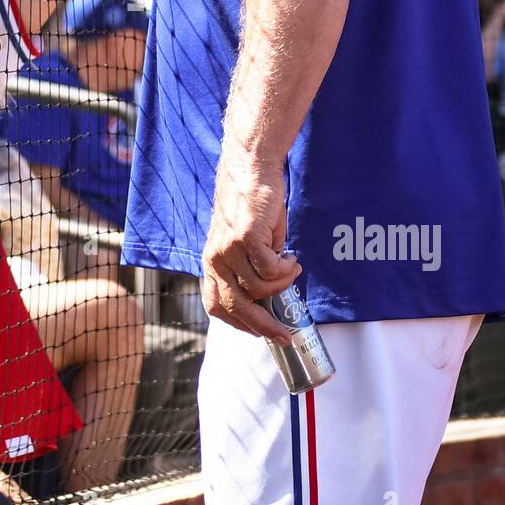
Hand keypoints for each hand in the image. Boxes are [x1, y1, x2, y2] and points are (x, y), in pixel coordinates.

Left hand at [201, 158, 299, 341]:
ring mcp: (229, 249)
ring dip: (283, 285)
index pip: (215, 305)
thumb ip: (249, 267)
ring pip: (260, 289)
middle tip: (285, 335)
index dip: (237, 323)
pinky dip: (286, 270)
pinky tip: (292, 258)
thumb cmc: (251, 206)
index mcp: (212, 262)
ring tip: (293, 269)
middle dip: (263, 326)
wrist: (250, 169)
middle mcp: (215, 259)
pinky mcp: (246, 238)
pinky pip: (271, 270)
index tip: (259, 331)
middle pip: (236, 306)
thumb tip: (272, 296)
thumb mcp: (241, 242)